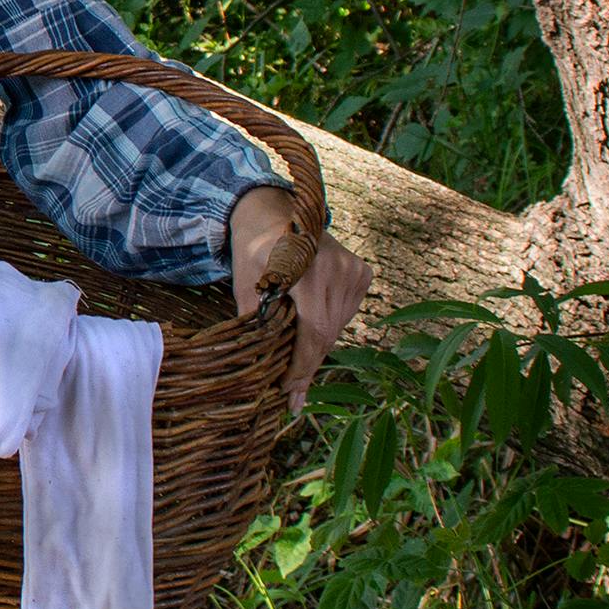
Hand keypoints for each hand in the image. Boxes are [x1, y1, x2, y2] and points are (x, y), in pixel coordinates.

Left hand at [227, 186, 373, 410]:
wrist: (273, 215)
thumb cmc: (254, 251)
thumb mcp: (246, 283)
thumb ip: (254, 321)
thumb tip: (258, 368)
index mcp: (308, 269)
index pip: (313, 332)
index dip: (302, 367)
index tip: (289, 393)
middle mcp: (339, 267)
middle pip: (328, 334)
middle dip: (308, 365)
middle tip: (292, 394)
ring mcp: (355, 269)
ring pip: (338, 327)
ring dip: (317, 346)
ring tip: (296, 361)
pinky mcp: (363, 272)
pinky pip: (346, 313)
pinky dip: (328, 326)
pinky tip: (310, 325)